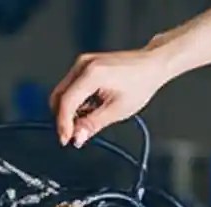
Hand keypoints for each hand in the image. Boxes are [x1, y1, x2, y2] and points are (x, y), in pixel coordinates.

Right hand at [49, 46, 171, 146]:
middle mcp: (83, 65)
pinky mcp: (84, 66)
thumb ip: (93, 124)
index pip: (66, 102)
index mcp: (92, 74)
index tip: (65, 139)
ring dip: (69, 111)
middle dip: (64, 118)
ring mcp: (82, 64)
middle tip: (75, 133)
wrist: (152, 65)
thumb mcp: (117, 110)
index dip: (63, 124)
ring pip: (62, 94)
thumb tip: (77, 137)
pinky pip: (70, 88)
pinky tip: (89, 108)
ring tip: (87, 119)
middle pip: (59, 97)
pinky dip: (75, 102)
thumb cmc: (141, 82)